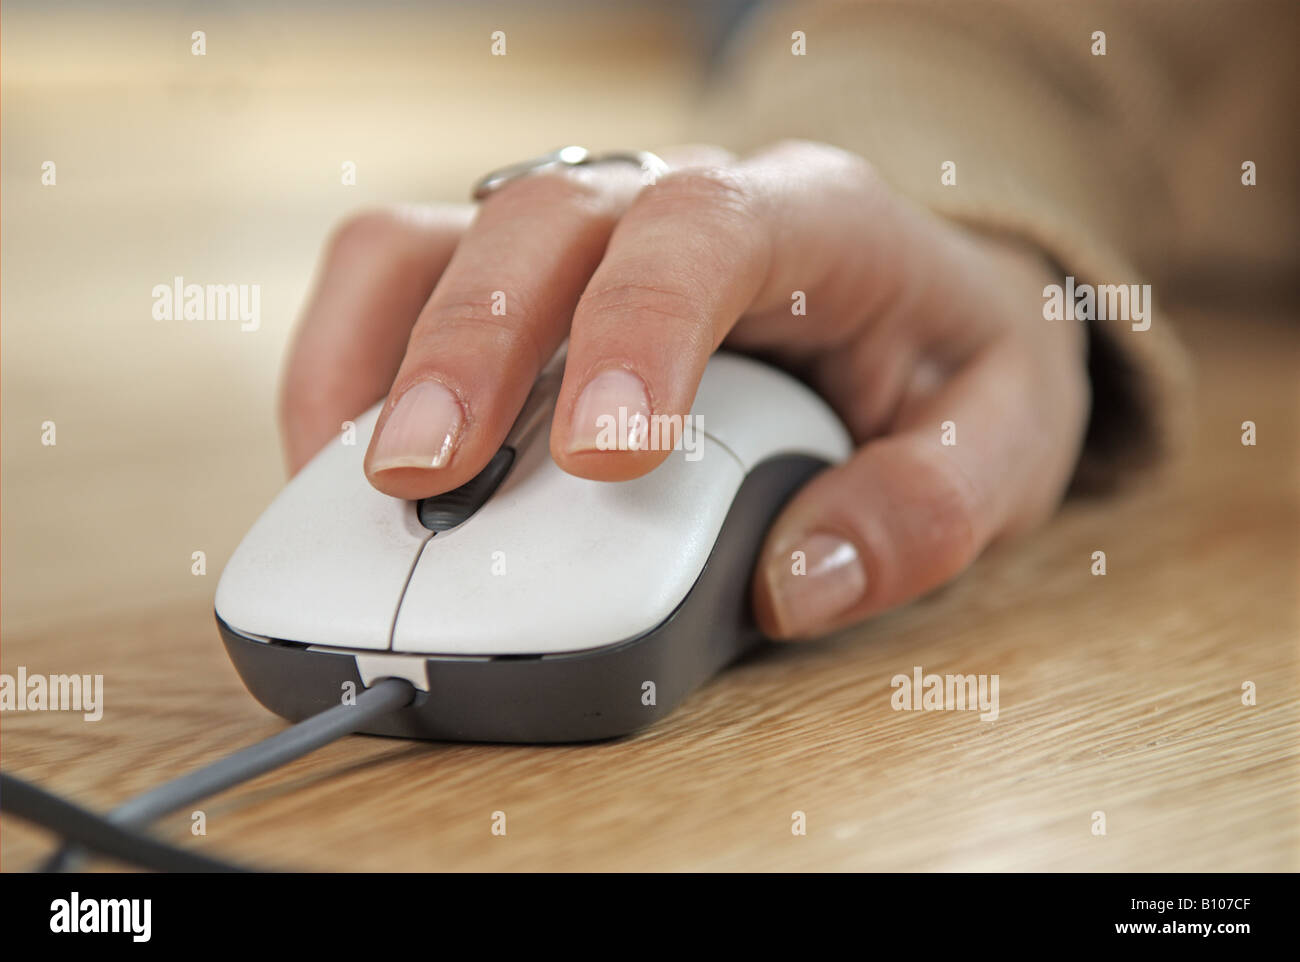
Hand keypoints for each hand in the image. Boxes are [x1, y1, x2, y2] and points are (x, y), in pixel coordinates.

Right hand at [281, 141, 1088, 638]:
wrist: (910, 304)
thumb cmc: (944, 365)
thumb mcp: (1004, 437)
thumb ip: (932, 506)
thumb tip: (800, 583)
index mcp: (813, 218)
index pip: (707, 232)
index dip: (638, 329)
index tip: (597, 458)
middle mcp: (675, 200)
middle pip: (540, 221)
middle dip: (467, 349)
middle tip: (423, 482)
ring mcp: (582, 234)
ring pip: (435, 235)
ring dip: (378, 354)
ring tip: (357, 480)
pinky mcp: (519, 281)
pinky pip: (398, 282)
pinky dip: (351, 366)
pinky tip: (349, 461)